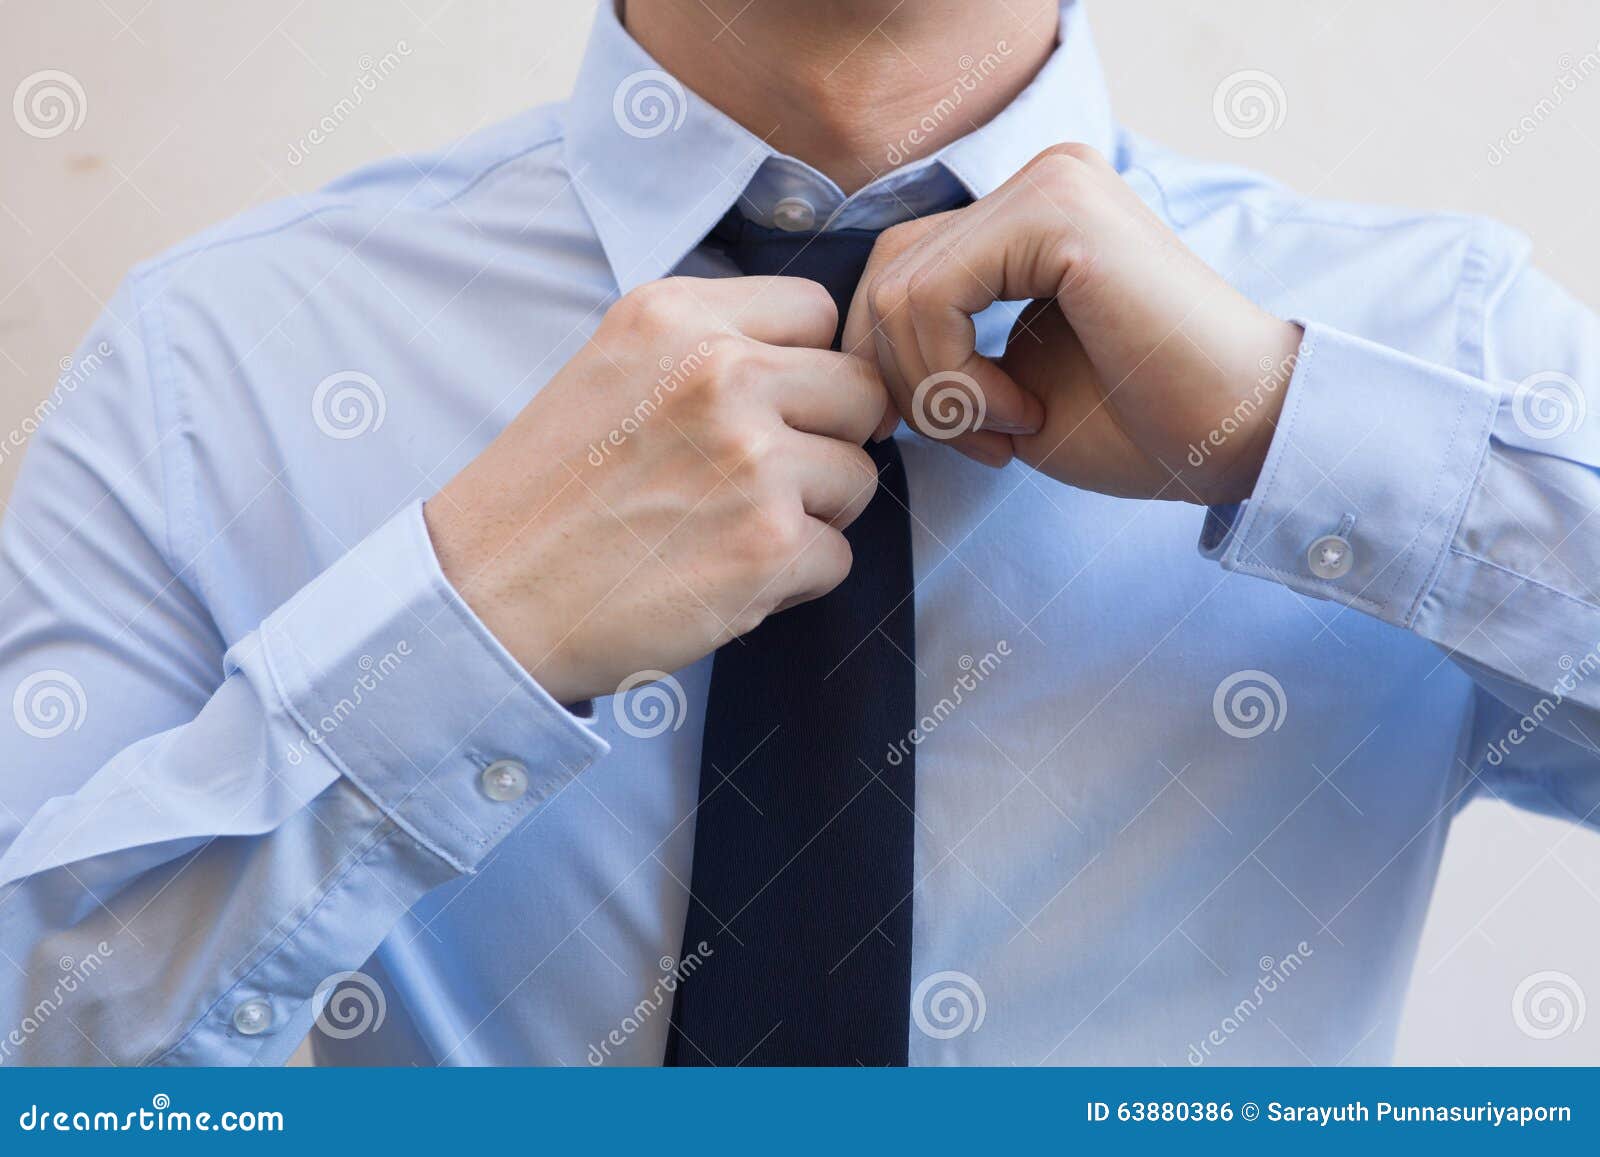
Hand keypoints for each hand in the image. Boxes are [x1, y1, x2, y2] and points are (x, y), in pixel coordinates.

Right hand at [425, 277, 887, 703]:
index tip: (768, 409)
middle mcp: (721, 373)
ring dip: (811, 516)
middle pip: (859, 392)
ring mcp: (753, 460)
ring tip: (727, 532)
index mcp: (677, 317)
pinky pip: (837, 556)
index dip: (805, 367)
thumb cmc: (551, 493)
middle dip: (826, 441)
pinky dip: (792, 581)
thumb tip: (829, 366)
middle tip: (760, 482)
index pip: (817, 312)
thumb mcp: (614, 369)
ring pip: (858, 479)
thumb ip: (713, 348)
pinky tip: (721, 578)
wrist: (489, 597)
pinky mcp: (770, 545)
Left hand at [843, 144, 1302, 504]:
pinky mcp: (1055, 212)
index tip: (949, 434)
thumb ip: (939, 351)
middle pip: (885, 273)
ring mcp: (1047, 185)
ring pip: (897, 289)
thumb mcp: (1007, 388)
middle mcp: (1036, 181)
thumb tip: (856, 349)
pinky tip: (1021, 412)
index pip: (897, 271)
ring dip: (935, 390)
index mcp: (1027, 218)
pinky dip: (954, 376)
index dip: (895, 366)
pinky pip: (930, 296)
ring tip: (1008, 430)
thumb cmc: (1141, 425)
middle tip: (977, 441)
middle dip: (904, 379)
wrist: (1244, 438)